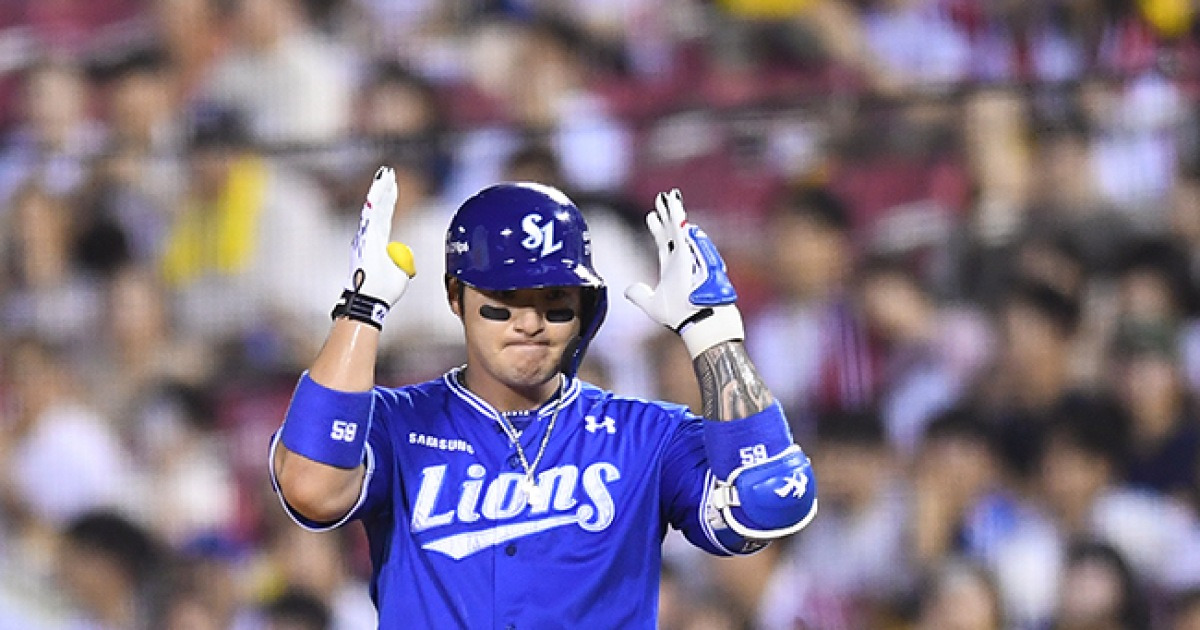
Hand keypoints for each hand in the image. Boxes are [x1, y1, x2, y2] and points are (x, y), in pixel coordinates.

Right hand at [333, 166, 415, 327]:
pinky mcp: (366, 237)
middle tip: (388, 172)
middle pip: (379, 208)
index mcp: (378, 242)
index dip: (389, 201)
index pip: (385, 216)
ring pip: (374, 208)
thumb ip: (403, 263)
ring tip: (385, 174)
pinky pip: (371, 215)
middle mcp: (370, 236)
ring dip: (380, 190)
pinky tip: (378, 187)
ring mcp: (366, 236)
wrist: (372, 300)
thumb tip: (404, 257)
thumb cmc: (384, 290)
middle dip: (384, 189)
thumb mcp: (401, 274)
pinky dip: (375, 201)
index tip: (392, 185)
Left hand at [625, 189, 743, 357]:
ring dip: (673, 211)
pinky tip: (673, 205)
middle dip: (666, 214)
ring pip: (678, 227)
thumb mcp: (652, 305)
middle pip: (671, 231)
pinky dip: (677, 218)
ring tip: (668, 196)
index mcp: (673, 268)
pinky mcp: (691, 254)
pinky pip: (683, 232)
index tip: (651, 215)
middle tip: (660, 198)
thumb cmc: (680, 316)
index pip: (664, 243)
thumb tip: (628, 289)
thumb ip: (640, 296)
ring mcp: (688, 255)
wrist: (698, 320)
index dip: (657, 228)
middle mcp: (681, 259)